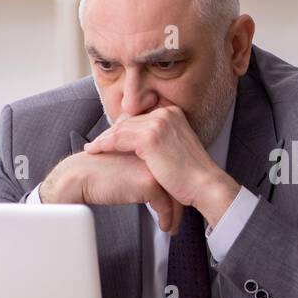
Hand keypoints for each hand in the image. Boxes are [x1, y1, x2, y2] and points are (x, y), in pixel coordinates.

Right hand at [39, 149, 182, 233]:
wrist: (79, 176)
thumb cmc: (98, 173)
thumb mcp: (126, 164)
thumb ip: (143, 168)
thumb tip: (160, 186)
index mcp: (150, 147)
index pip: (172, 169)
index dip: (175, 189)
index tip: (178, 204)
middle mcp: (155, 154)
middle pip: (176, 182)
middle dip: (180, 204)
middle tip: (178, 220)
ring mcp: (153, 167)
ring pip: (175, 194)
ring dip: (176, 215)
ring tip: (172, 227)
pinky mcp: (148, 183)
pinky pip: (166, 205)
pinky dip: (167, 219)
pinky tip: (164, 227)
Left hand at [84, 106, 239, 225]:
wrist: (204, 185)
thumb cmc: (192, 174)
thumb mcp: (176, 148)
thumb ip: (161, 141)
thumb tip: (143, 146)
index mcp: (173, 113)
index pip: (139, 117)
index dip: (122, 128)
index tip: (109, 139)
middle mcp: (166, 113)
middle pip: (128, 121)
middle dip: (110, 133)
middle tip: (97, 144)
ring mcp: (158, 123)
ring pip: (120, 128)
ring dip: (104, 139)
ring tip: (93, 149)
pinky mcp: (150, 137)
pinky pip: (118, 138)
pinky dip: (104, 145)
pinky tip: (95, 151)